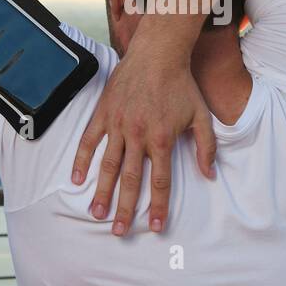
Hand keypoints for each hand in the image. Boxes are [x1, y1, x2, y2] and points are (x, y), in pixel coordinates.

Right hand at [71, 33, 217, 235]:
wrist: (158, 54)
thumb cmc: (182, 85)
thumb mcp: (201, 116)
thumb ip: (206, 147)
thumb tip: (209, 175)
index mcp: (162, 139)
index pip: (160, 182)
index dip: (157, 207)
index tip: (154, 227)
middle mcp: (138, 136)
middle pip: (131, 180)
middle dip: (125, 209)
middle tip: (119, 231)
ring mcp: (118, 125)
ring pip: (108, 165)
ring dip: (101, 191)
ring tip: (96, 213)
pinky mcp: (104, 113)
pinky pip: (89, 141)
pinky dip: (82, 160)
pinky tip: (77, 178)